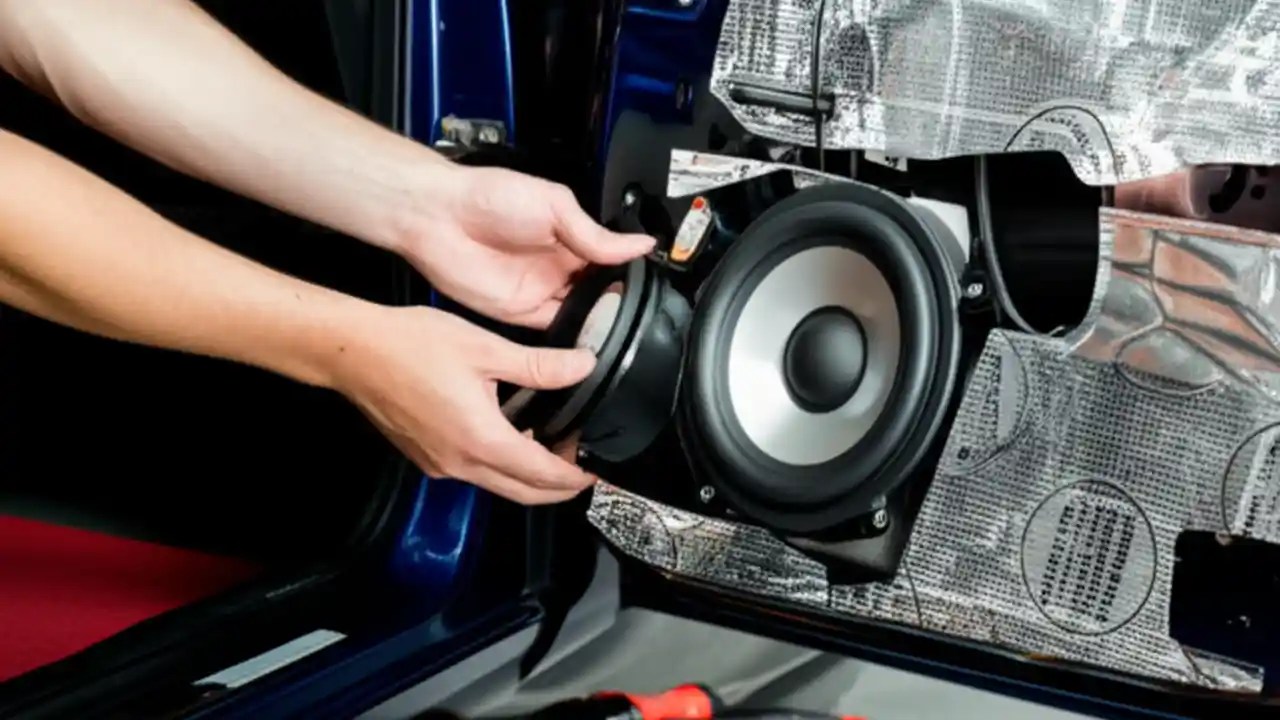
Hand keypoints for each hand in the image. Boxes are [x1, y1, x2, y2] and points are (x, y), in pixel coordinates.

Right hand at [332, 304, 599, 504]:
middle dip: (559, 487)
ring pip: (500, 486)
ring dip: (530, 476)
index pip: (543, 475)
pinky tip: (512, 434)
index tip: (598, 470)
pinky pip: (476, 473)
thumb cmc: (411, 345)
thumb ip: (539, 365)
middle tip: (584, 465)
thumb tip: (584, 366)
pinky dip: (502, 465)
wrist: (351, 352)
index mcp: (482, 441)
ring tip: (554, 443)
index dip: (576, 476)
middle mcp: (461, 464)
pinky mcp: (427, 458)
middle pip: (524, 493)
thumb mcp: (485, 348)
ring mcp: (441, 465)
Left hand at [404, 166, 654, 327]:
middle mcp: (558, 266)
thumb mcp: (554, 206)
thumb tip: (639, 244)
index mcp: (571, 236)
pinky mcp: (519, 312)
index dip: (628, 273)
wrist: (439, 217)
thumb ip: (595, 235)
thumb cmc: (490, 197)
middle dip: (617, 301)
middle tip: (638, 311)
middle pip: (598, 291)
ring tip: (620, 327)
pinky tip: (589, 337)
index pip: (609, 260)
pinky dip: (571, 335)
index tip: (649, 284)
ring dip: (597, 320)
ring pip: (579, 313)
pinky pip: (553, 328)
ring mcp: (539, 290)